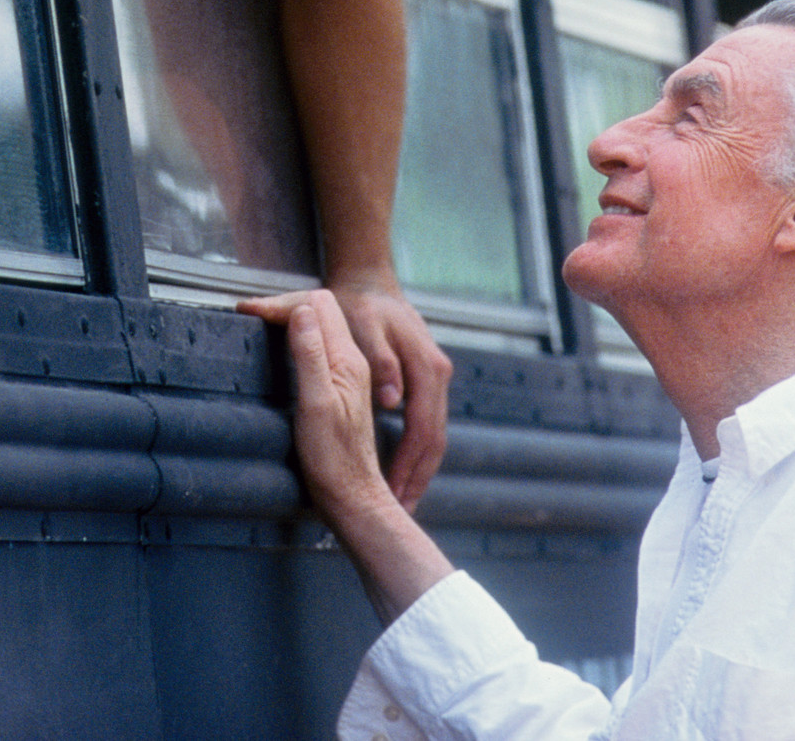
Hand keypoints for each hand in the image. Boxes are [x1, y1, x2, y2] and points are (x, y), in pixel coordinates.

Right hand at [238, 289, 457, 623]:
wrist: (352, 495)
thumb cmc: (333, 458)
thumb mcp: (316, 404)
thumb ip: (310, 354)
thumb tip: (301, 309)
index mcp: (347, 359)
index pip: (317, 305)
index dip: (281, 304)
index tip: (249, 313)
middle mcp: (351, 361)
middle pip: (321, 310)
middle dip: (285, 305)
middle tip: (249, 313)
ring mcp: (347, 375)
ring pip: (320, 327)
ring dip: (290, 319)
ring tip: (260, 324)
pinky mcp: (339, 389)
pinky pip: (319, 347)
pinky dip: (296, 339)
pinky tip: (281, 349)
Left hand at [326, 273, 452, 509]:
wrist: (369, 282)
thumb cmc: (357, 305)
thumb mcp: (359, 324)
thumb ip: (377, 359)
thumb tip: (392, 400)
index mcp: (424, 364)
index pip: (421, 426)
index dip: (408, 464)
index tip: (391, 493)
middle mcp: (437, 373)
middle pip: (434, 438)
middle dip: (417, 478)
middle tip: (398, 512)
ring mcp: (437, 378)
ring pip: (435, 437)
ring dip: (420, 473)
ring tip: (403, 506)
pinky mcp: (430, 383)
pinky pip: (430, 428)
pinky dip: (420, 457)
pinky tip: (406, 481)